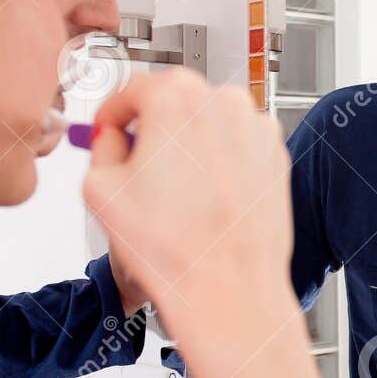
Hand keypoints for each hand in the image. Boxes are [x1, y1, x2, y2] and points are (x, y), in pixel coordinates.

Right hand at [81, 71, 294, 334]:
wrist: (229, 288)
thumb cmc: (173, 248)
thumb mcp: (100, 187)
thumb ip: (101, 145)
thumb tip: (112, 137)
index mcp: (177, 96)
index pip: (131, 89)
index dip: (112, 115)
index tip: (109, 131)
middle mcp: (224, 102)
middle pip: (173, 103)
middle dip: (152, 130)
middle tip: (137, 168)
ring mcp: (257, 127)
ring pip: (207, 125)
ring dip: (188, 147)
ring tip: (175, 195)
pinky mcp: (276, 155)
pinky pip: (236, 148)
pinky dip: (219, 164)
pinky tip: (205, 201)